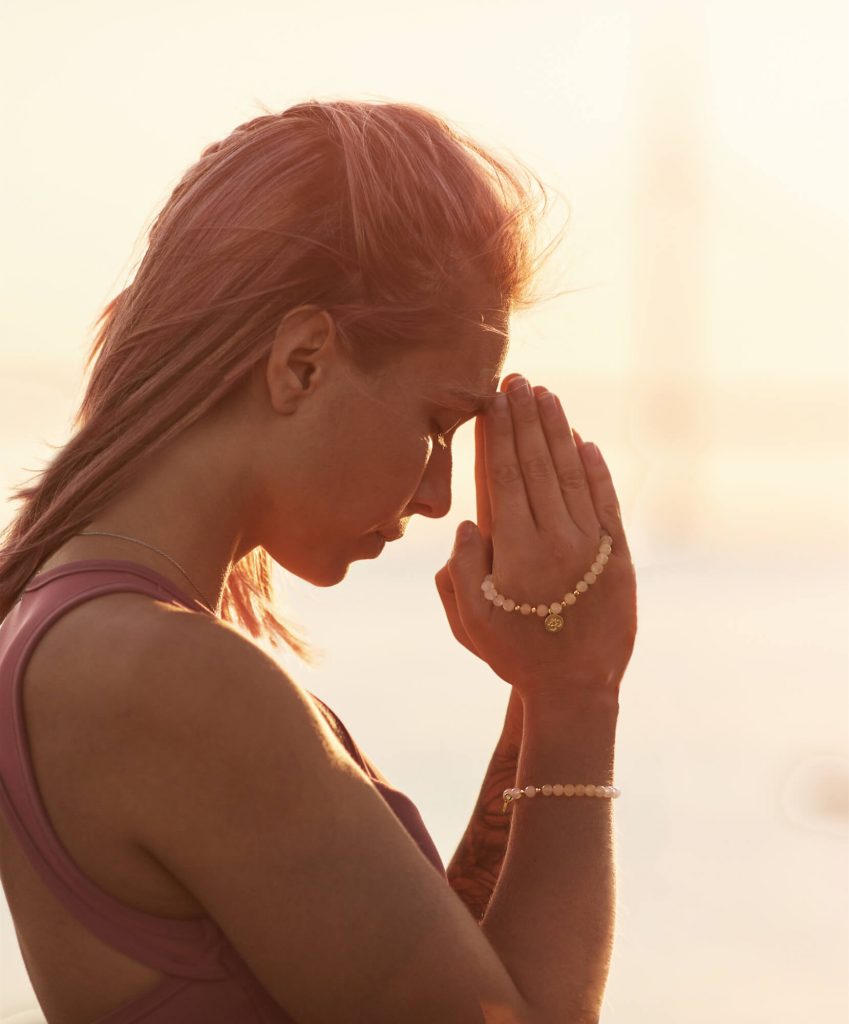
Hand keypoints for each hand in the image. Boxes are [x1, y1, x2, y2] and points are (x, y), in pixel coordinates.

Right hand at [439, 375, 636, 702]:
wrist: (577, 688)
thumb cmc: (514, 654)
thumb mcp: (470, 620)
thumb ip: (462, 570)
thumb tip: (470, 523)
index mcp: (516, 551)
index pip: (503, 477)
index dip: (498, 434)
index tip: (493, 400)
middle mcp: (556, 539)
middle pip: (536, 464)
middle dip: (525, 419)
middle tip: (518, 381)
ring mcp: (592, 544)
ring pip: (572, 473)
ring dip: (557, 431)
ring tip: (546, 396)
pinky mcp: (619, 554)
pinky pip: (606, 500)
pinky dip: (596, 468)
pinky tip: (583, 441)